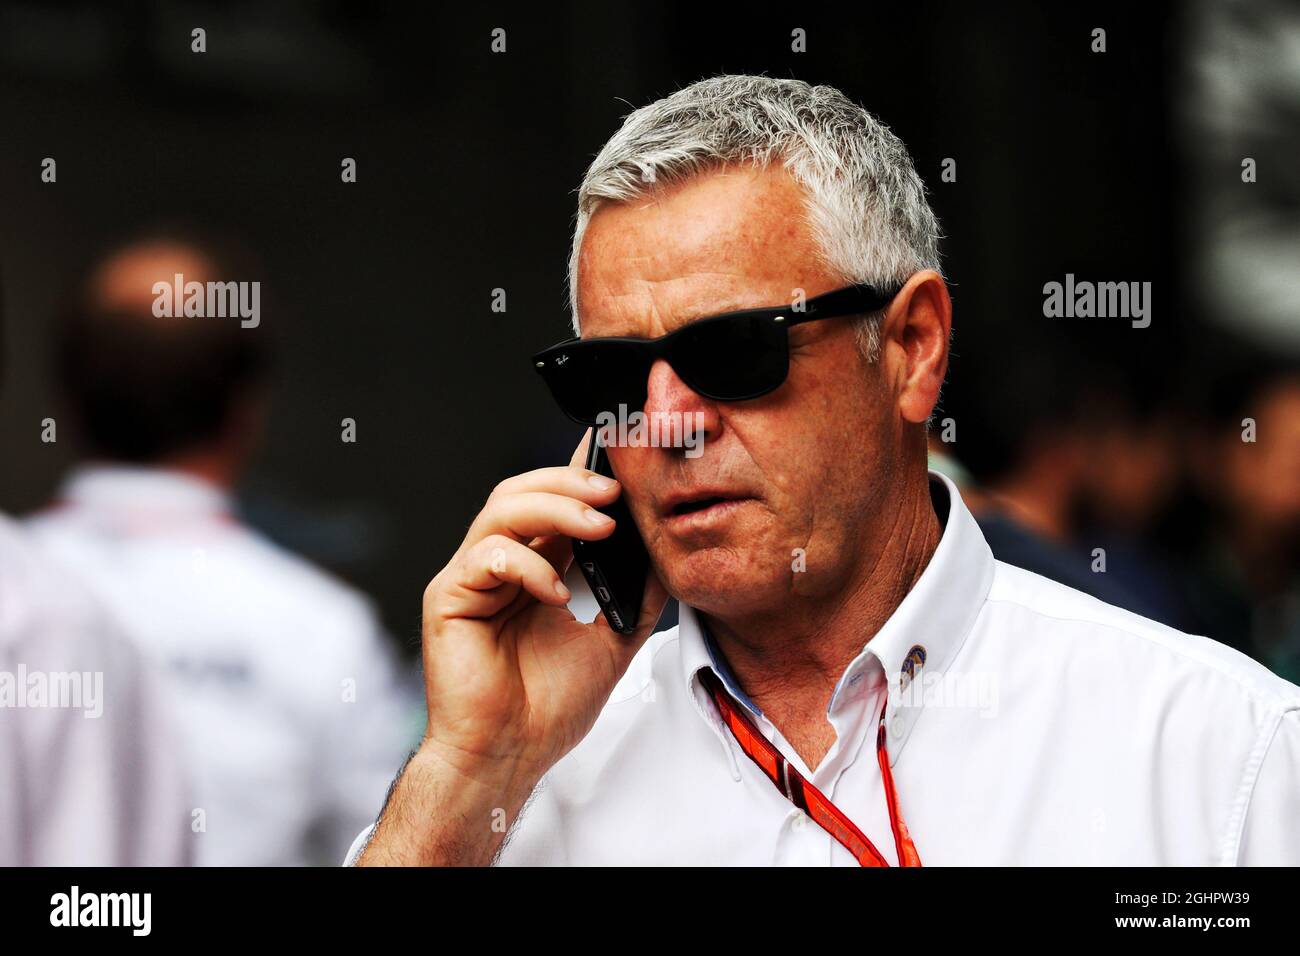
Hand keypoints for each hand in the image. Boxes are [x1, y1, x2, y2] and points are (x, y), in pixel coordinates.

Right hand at [359, 432, 667, 864]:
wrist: (511, 754)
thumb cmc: (549, 704)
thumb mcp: (613, 638)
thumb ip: (634, 593)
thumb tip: (661, 549)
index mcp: (535, 566)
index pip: (553, 502)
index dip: (582, 476)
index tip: (621, 461)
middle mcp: (500, 563)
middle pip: (522, 491)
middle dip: (571, 483)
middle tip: (614, 491)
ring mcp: (471, 577)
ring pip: (501, 511)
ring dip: (555, 509)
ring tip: (599, 525)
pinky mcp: (449, 598)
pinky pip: (485, 557)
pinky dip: (527, 564)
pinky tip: (557, 591)